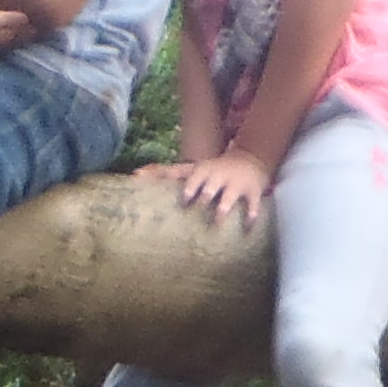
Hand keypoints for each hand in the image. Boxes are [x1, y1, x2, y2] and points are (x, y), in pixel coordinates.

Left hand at [152, 151, 275, 225]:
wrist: (250, 160)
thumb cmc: (211, 169)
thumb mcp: (192, 168)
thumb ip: (166, 172)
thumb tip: (135, 174)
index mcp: (202, 171)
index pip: (192, 177)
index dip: (187, 188)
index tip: (183, 200)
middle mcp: (218, 176)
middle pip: (209, 188)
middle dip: (204, 198)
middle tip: (197, 212)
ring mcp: (236, 184)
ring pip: (229, 197)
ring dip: (223, 208)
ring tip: (217, 222)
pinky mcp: (252, 192)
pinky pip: (252, 205)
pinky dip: (250, 215)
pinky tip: (247, 227)